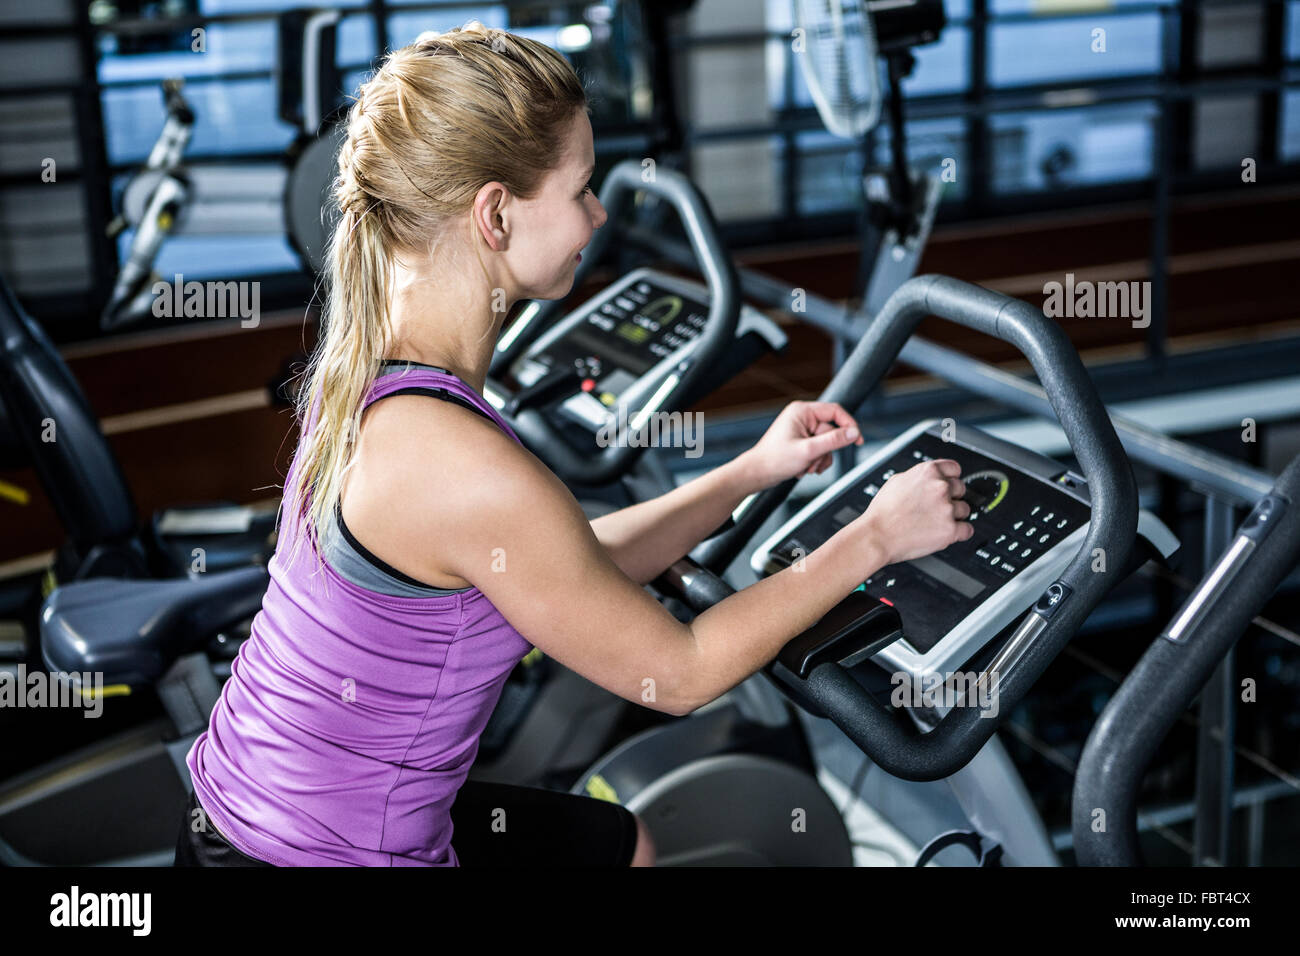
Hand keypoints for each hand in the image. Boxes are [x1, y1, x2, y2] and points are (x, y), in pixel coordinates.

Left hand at [739, 401, 863, 489]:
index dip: (849, 425)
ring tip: (806, 467)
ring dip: (820, 459)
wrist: (757, 474)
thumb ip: (834, 440)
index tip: (857, 439)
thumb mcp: (809, 450)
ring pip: (826, 444)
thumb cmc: (773, 460)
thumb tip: (853, 433)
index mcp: (802, 411)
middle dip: (825, 452)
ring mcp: (801, 430)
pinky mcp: (801, 442)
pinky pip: (819, 450)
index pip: (835, 411)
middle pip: (831, 432)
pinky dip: (814, 461)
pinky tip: (803, 468)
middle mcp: (802, 418)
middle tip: (814, 462)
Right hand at [857, 459, 973, 565]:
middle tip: (937, 507)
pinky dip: (959, 533)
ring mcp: (947, 509)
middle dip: (951, 497)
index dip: (951, 478)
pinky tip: (946, 533)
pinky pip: (967, 530)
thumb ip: (918, 477)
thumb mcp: (897, 481)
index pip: (954, 469)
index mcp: (928, 472)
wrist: (877, 535)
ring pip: (964, 510)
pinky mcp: (950, 530)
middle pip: (961, 489)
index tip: (949, 485)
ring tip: (935, 522)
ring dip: (954, 516)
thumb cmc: (882, 512)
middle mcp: (940, 487)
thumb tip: (928, 479)